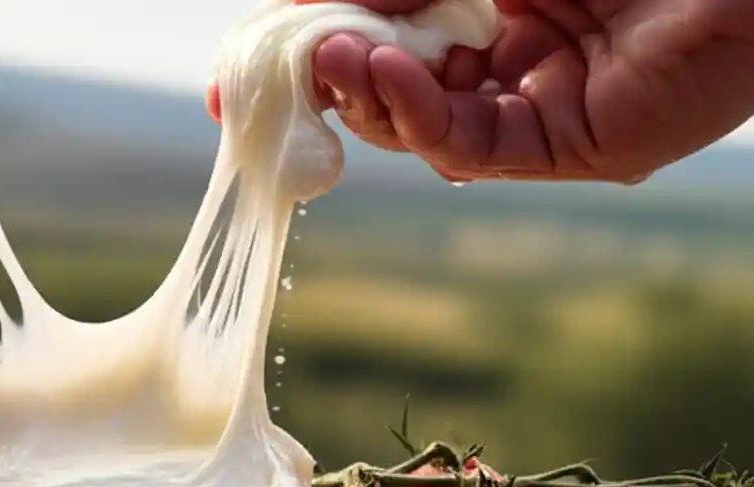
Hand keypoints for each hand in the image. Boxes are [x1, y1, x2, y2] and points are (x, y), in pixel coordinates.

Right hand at [207, 0, 753, 183]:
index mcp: (489, 8)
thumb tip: (307, 14)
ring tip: (327, 58)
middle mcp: (508, 59)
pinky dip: (421, 115)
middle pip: (391, 88)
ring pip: (423, 126)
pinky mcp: (572, 145)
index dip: (310, 51)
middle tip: (281, 64)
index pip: (381, 39)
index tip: (242, 69)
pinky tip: (387, 76)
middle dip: (328, 80)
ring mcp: (539, 104)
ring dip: (366, 96)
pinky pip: (474, 144)